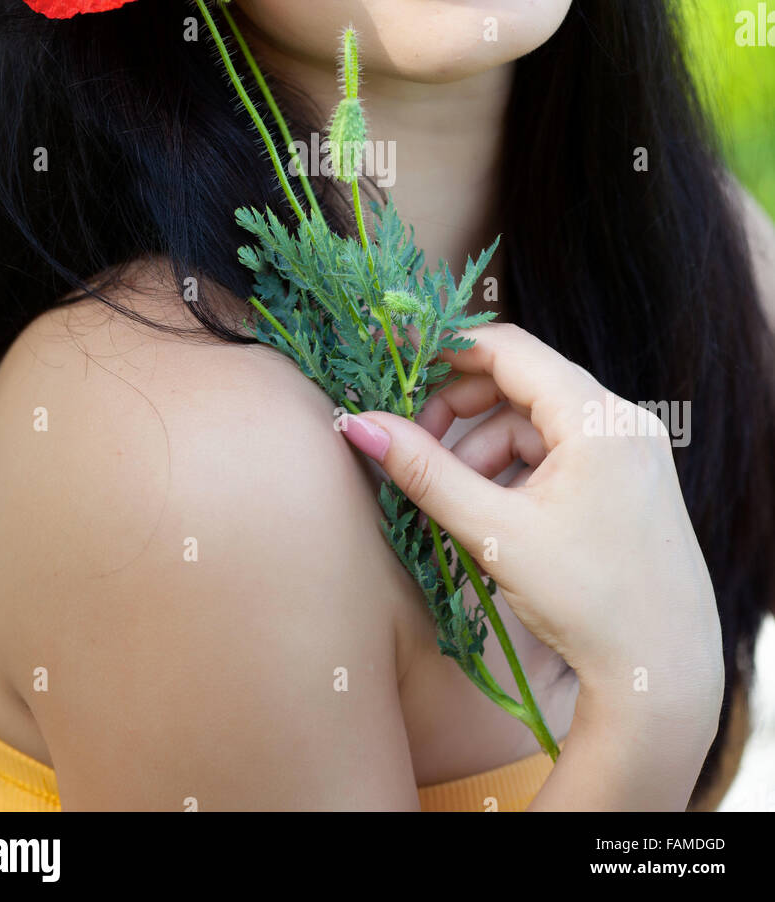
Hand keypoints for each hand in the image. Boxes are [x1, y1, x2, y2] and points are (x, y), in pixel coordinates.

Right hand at [341, 323, 724, 722]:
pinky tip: (495, 514)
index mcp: (597, 419)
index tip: (398, 356)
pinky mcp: (632, 479)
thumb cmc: (588, 602)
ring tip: (456, 503)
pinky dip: (519, 471)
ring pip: (537, 423)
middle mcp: (622, 420)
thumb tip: (360, 424)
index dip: (447, 347)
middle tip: (415, 448)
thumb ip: (425, 472)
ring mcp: (632, 449)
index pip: (509, 348)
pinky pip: (562, 451)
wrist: (662, 674)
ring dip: (486, 451)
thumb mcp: (495, 532)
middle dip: (461, 412)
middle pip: (521, 384)